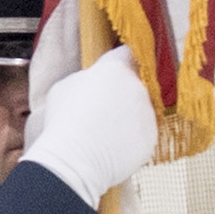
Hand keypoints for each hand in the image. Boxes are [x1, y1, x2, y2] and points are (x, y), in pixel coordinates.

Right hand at [21, 44, 161, 199]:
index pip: (126, 53)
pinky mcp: (151, 138)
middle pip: (134, 84)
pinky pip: (143, 134)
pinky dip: (131, 140)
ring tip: (104, 133)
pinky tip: (111, 147)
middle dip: (121, 94)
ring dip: (128, 118)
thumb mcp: (64, 88)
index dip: (119, 63)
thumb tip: (93, 81)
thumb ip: (86, 78)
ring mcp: (147, 113)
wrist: (74, 160)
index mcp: (115, 68)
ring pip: (140, 110)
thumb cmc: (63, 122)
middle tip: (100, 111)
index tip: (112, 73)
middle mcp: (137, 87)